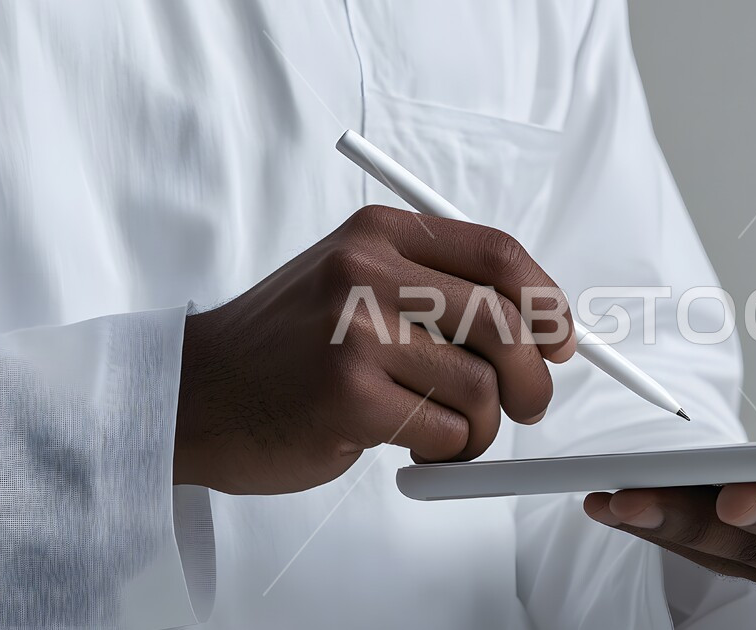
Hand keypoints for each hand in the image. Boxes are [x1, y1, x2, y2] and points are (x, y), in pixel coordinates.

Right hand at [174, 205, 574, 493]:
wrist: (194, 395)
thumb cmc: (288, 348)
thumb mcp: (354, 284)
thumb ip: (439, 291)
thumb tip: (545, 326)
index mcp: (378, 235)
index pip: (498, 255)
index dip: (547, 303)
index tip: (562, 341)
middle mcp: (367, 272)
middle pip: (505, 322)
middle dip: (535, 377)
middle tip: (529, 405)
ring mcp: (355, 334)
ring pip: (482, 387)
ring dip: (482, 426)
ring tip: (445, 432)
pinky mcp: (349, 399)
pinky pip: (447, 433)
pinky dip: (447, 453)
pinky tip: (409, 448)